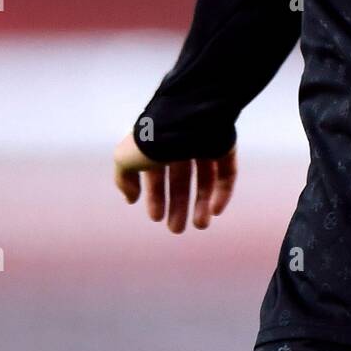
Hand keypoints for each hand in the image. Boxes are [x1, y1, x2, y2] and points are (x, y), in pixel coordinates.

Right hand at [113, 131, 237, 232]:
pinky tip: (215, 210)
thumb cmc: (151, 140)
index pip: (157, 175)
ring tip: (200, 225)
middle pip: (181, 180)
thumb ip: (124, 180)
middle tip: (176, 229)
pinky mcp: (225, 144)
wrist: (182, 120)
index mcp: (157, 145)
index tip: (156, 217)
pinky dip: (222, 192)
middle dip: (179, 206)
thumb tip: (131, 199)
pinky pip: (226, 172)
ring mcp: (204, 143)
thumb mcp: (126, 159)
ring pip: (205, 178)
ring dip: (202, 204)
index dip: (156, 197)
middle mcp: (181, 144)